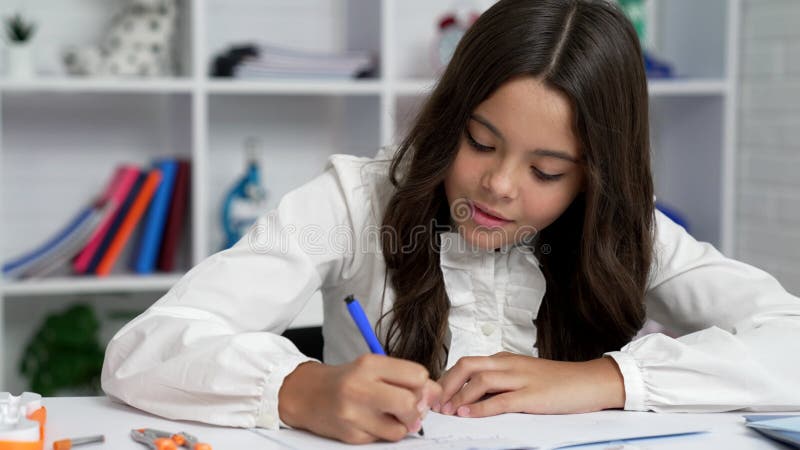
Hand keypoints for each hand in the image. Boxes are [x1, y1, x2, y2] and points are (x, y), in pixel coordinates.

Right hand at [278, 355, 440, 443]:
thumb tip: (435, 393)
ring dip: (401, 426)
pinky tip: (371, 422)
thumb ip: (404, 377)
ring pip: (400, 429)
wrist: (306, 394)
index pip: (416, 375)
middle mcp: (360, 387)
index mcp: (369, 364)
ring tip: (388, 416)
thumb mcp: (373, 368)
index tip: (418, 389)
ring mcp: (354, 413)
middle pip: (409, 402)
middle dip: (415, 410)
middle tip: (409, 409)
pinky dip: (383, 433)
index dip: (424, 385)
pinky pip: (382, 440)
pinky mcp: (351, 435)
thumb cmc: (345, 380)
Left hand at [434, 352, 624, 417]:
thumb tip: (471, 396)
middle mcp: (509, 364)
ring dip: (458, 397)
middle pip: (467, 365)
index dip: (446, 379)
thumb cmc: (557, 383)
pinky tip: (467, 415)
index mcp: (505, 359)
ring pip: (480, 380)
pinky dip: (479, 408)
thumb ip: (500, 383)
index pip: (467, 363)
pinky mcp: (532, 396)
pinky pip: (500, 400)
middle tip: (434, 402)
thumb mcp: (523, 377)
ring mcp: (521, 378)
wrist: (590, 382)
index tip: (434, 394)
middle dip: (446, 384)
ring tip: (446, 411)